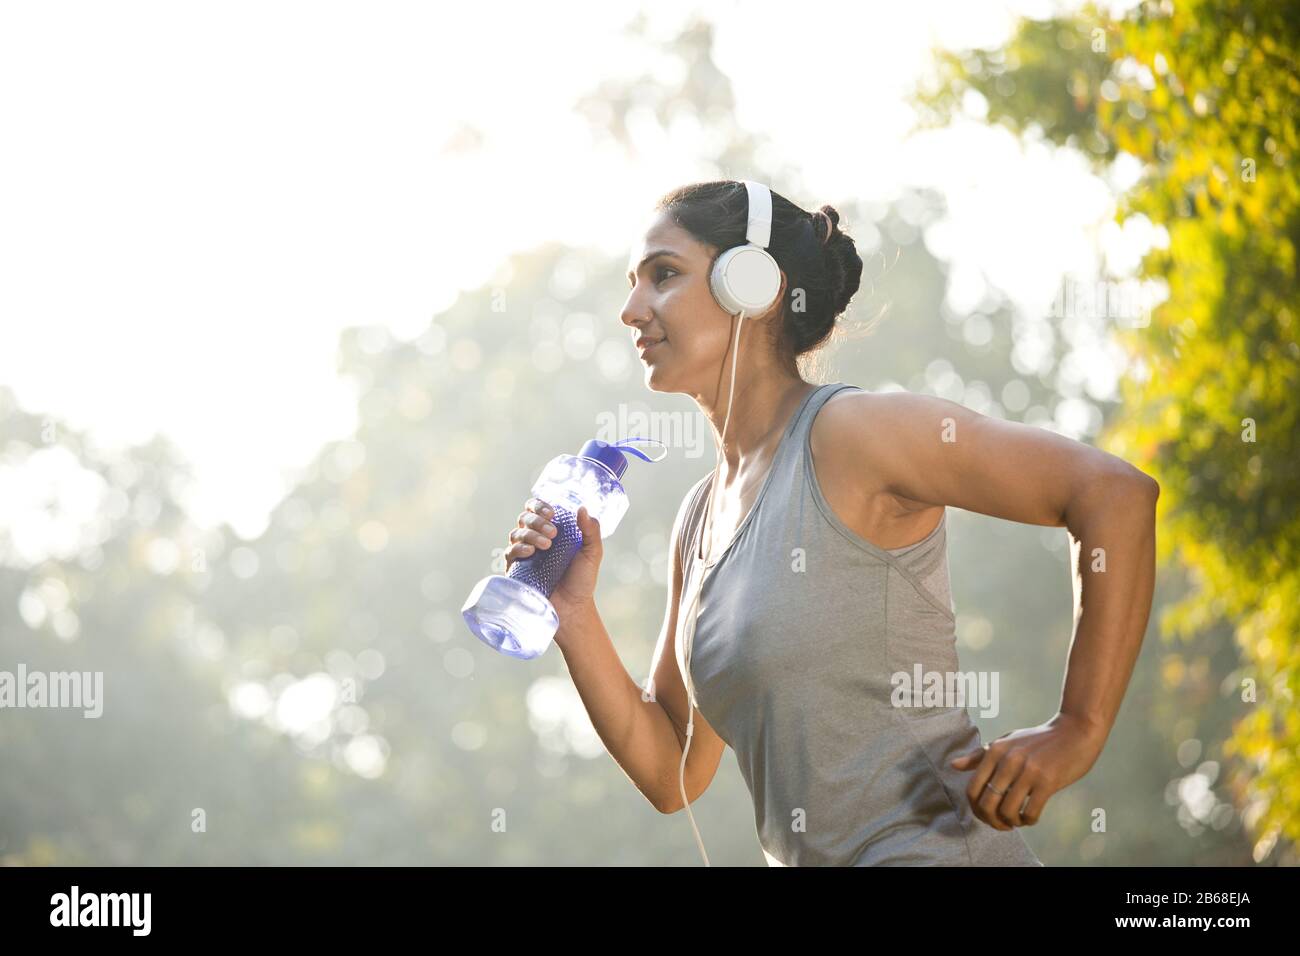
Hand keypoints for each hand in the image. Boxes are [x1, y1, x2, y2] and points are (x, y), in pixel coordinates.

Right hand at [504, 498, 602, 623]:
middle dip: (537, 521)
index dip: (540, 506)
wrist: (573, 608)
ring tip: (546, 545)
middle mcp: (535, 539)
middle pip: (524, 518)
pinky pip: (510, 553)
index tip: (552, 513)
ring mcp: (524, 553)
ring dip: (530, 534)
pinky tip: (531, 553)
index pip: (537, 509)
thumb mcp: (592, 553)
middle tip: (553, 532)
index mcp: (551, 530)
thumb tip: (582, 508)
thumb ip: (590, 531)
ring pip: (516, 533)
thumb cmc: (582, 580)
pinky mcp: (516, 569)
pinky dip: (519, 549)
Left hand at [949, 712, 1105, 829]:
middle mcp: (1008, 760)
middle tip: (1002, 824)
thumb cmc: (1038, 740)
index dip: (975, 809)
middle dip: (991, 821)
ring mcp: (1028, 771)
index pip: (972, 789)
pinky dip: (1027, 821)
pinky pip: (1030, 812)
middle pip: (986, 804)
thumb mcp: (1006, 742)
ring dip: (1010, 823)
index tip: (986, 815)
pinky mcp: (1048, 782)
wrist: (1075, 731)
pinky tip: (1030, 817)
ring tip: (1016, 821)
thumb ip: (980, 756)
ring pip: (1007, 811)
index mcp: (994, 750)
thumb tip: (953, 766)